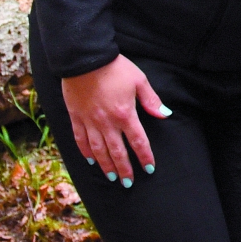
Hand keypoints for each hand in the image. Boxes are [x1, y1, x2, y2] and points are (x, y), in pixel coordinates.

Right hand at [60, 55, 172, 186]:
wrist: (85, 58)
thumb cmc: (115, 68)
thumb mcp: (139, 80)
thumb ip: (151, 101)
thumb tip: (165, 115)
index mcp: (125, 114)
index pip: (138, 141)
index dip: (144, 157)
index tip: (149, 169)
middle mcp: (107, 122)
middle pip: (117, 152)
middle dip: (124, 169)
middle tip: (129, 183)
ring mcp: (89, 121)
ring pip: (98, 150)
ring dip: (105, 165)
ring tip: (112, 177)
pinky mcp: (75, 117)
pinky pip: (80, 139)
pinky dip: (85, 152)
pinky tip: (90, 160)